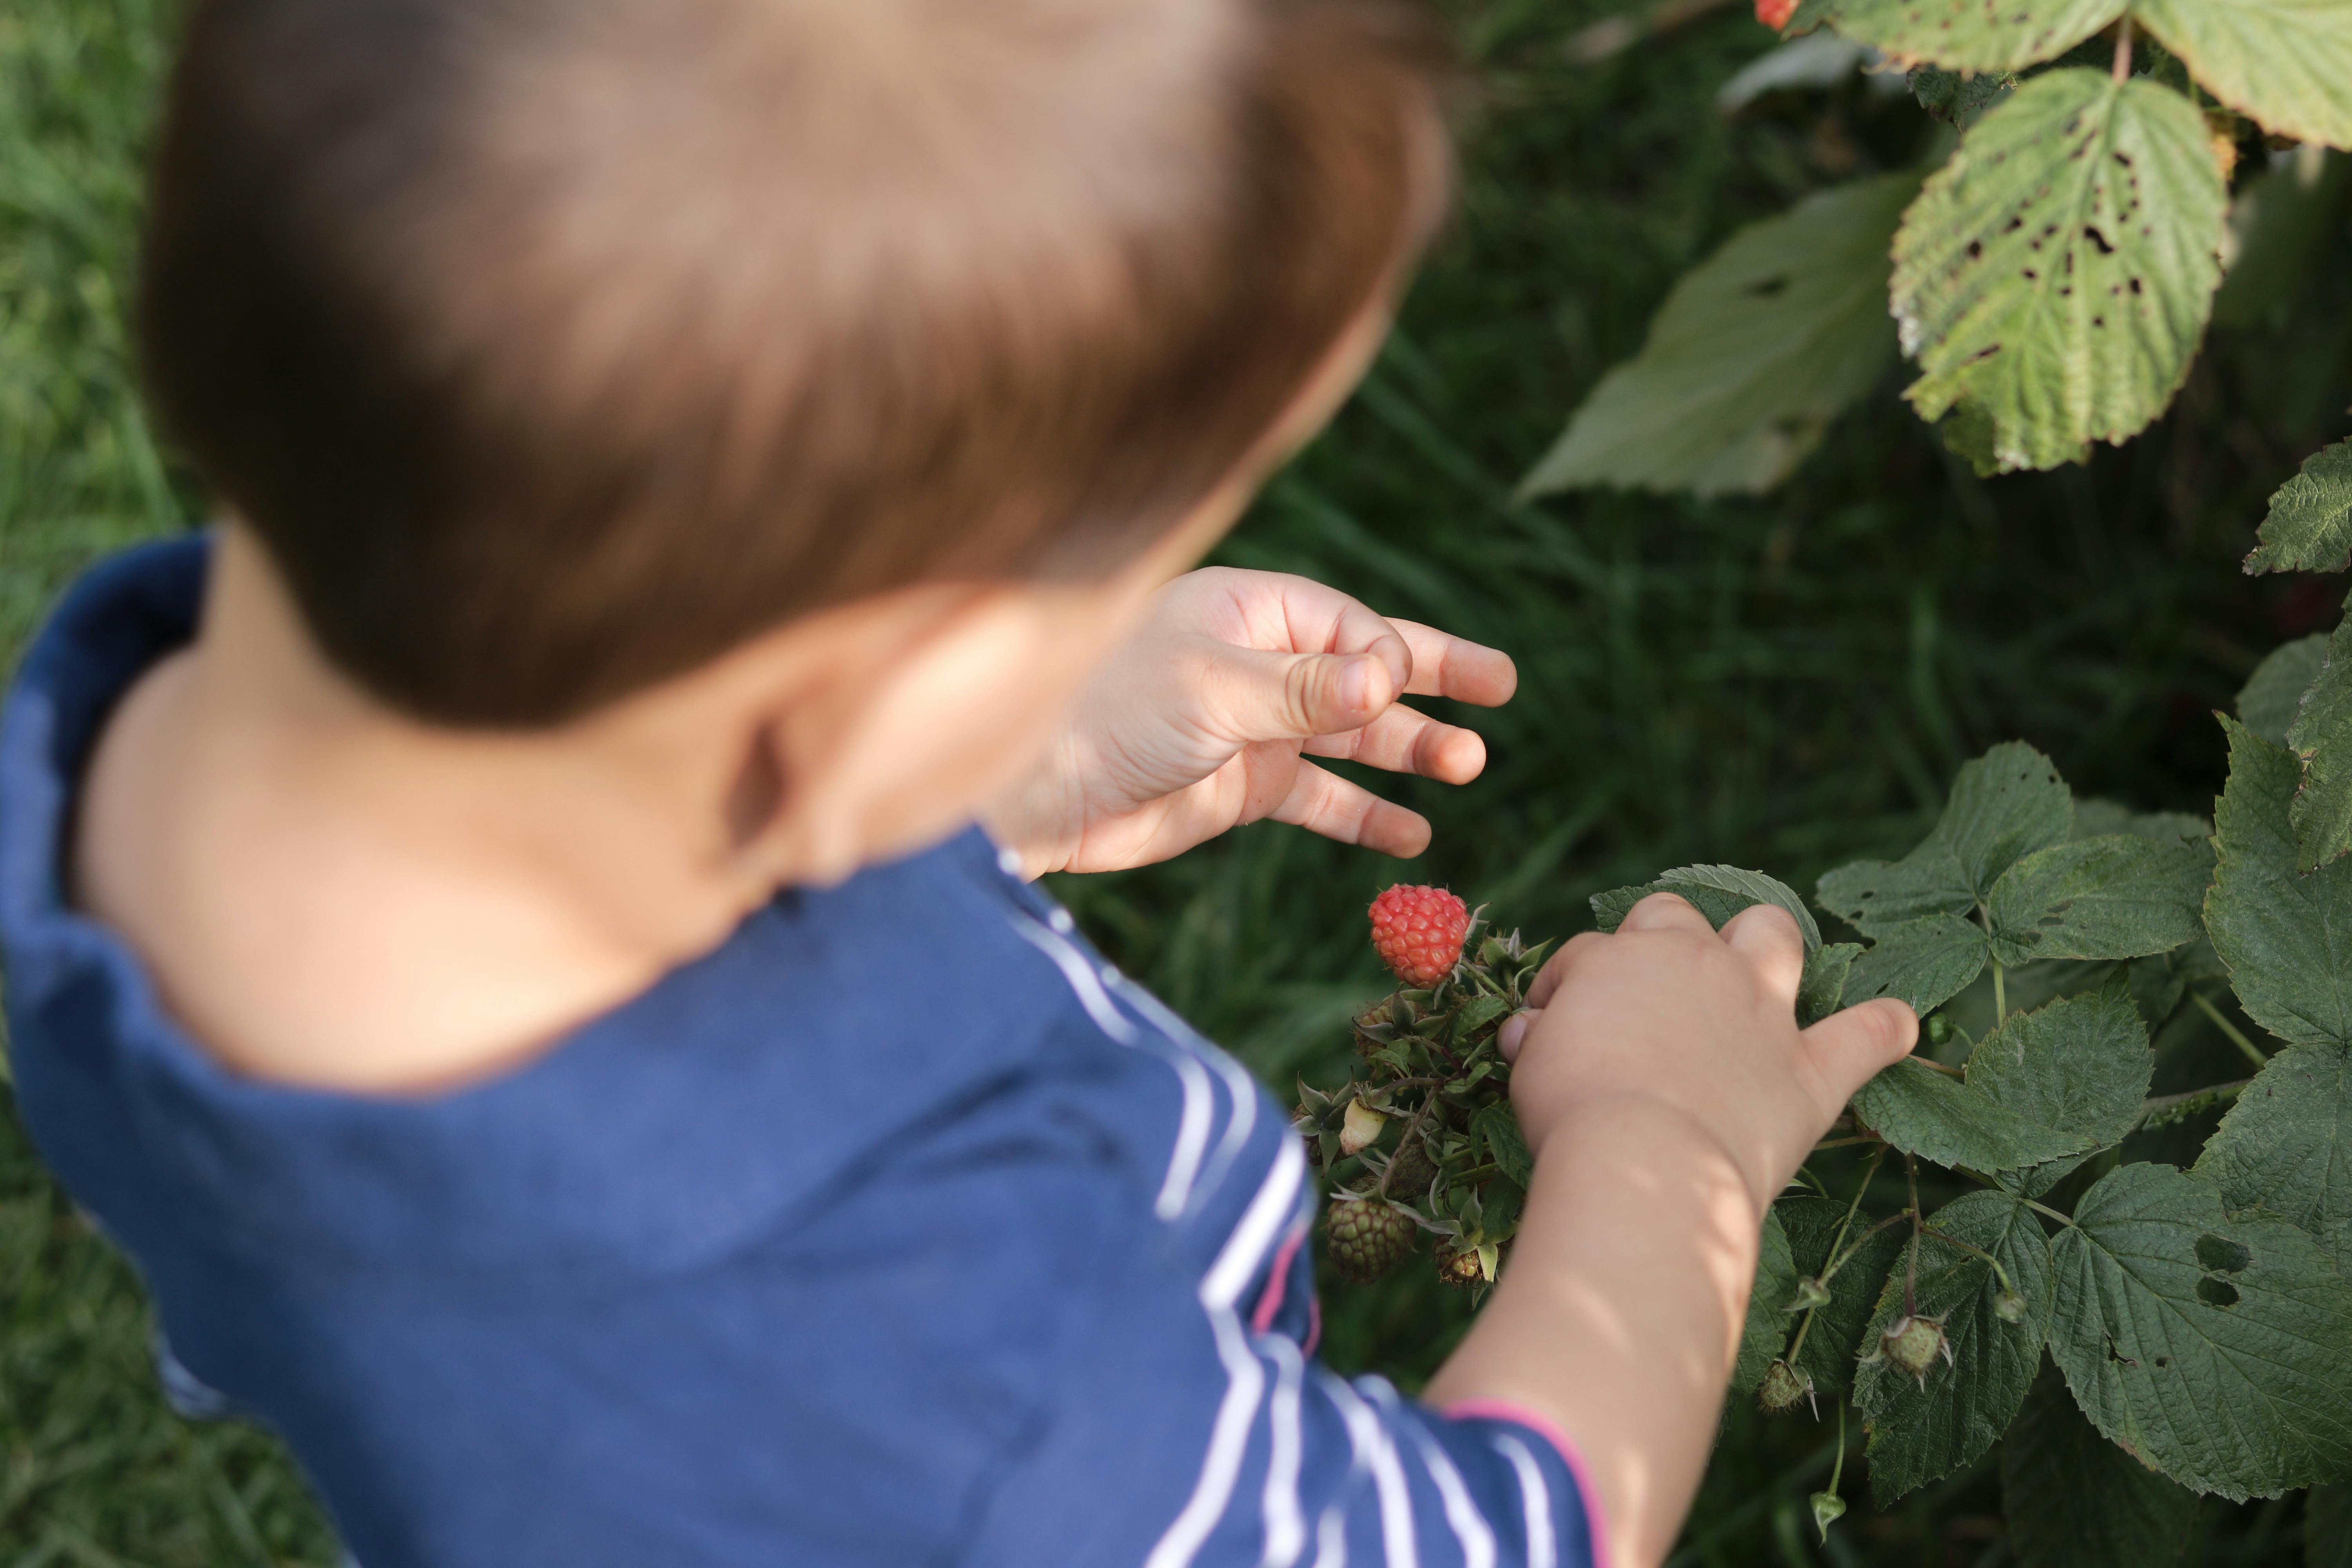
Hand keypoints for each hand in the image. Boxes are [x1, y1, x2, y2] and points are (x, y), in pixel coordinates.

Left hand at [983, 567, 1514, 875]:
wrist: (1037, 791)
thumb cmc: (1110, 711)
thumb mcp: (1214, 691)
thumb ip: (1304, 690)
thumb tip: (1387, 680)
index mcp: (1248, 611)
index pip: (1349, 625)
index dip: (1390, 655)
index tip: (1403, 689)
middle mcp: (1257, 661)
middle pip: (1365, 669)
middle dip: (1432, 682)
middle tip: (1502, 691)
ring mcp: (1253, 726)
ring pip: (1352, 736)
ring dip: (1409, 751)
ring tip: (1468, 767)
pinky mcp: (1241, 786)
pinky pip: (1321, 796)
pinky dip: (1365, 813)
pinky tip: (1413, 833)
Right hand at [1499, 893, 1915, 1213]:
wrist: (1642, 1160)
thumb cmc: (1573, 1111)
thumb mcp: (1534, 1064)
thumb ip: (1544, 1037)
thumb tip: (1534, 1033)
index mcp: (1626, 957)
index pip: (1590, 953)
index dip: (1568, 988)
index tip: (1553, 1029)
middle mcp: (1698, 965)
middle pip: (1681, 919)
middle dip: (1663, 942)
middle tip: (1645, 997)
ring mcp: (1761, 1013)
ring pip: (1773, 939)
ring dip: (1766, 945)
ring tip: (1757, 970)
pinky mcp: (1809, 1072)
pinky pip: (1866, 1036)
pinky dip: (1886, 1028)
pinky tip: (1901, 1023)